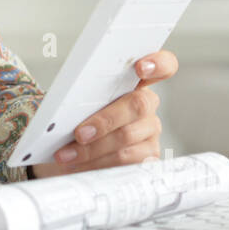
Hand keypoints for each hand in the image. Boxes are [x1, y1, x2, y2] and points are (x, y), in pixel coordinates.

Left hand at [28, 49, 177, 178]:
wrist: (68, 151)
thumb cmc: (75, 120)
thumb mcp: (75, 103)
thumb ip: (81, 96)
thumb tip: (66, 103)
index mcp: (133, 82)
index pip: (162, 65)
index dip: (158, 64)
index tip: (140, 67)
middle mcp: (147, 105)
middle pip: (138, 105)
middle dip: (105, 120)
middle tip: (79, 133)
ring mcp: (150, 131)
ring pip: (127, 137)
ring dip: (92, 149)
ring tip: (66, 155)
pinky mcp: (147, 157)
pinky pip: (126, 161)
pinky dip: (97, 163)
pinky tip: (78, 166)